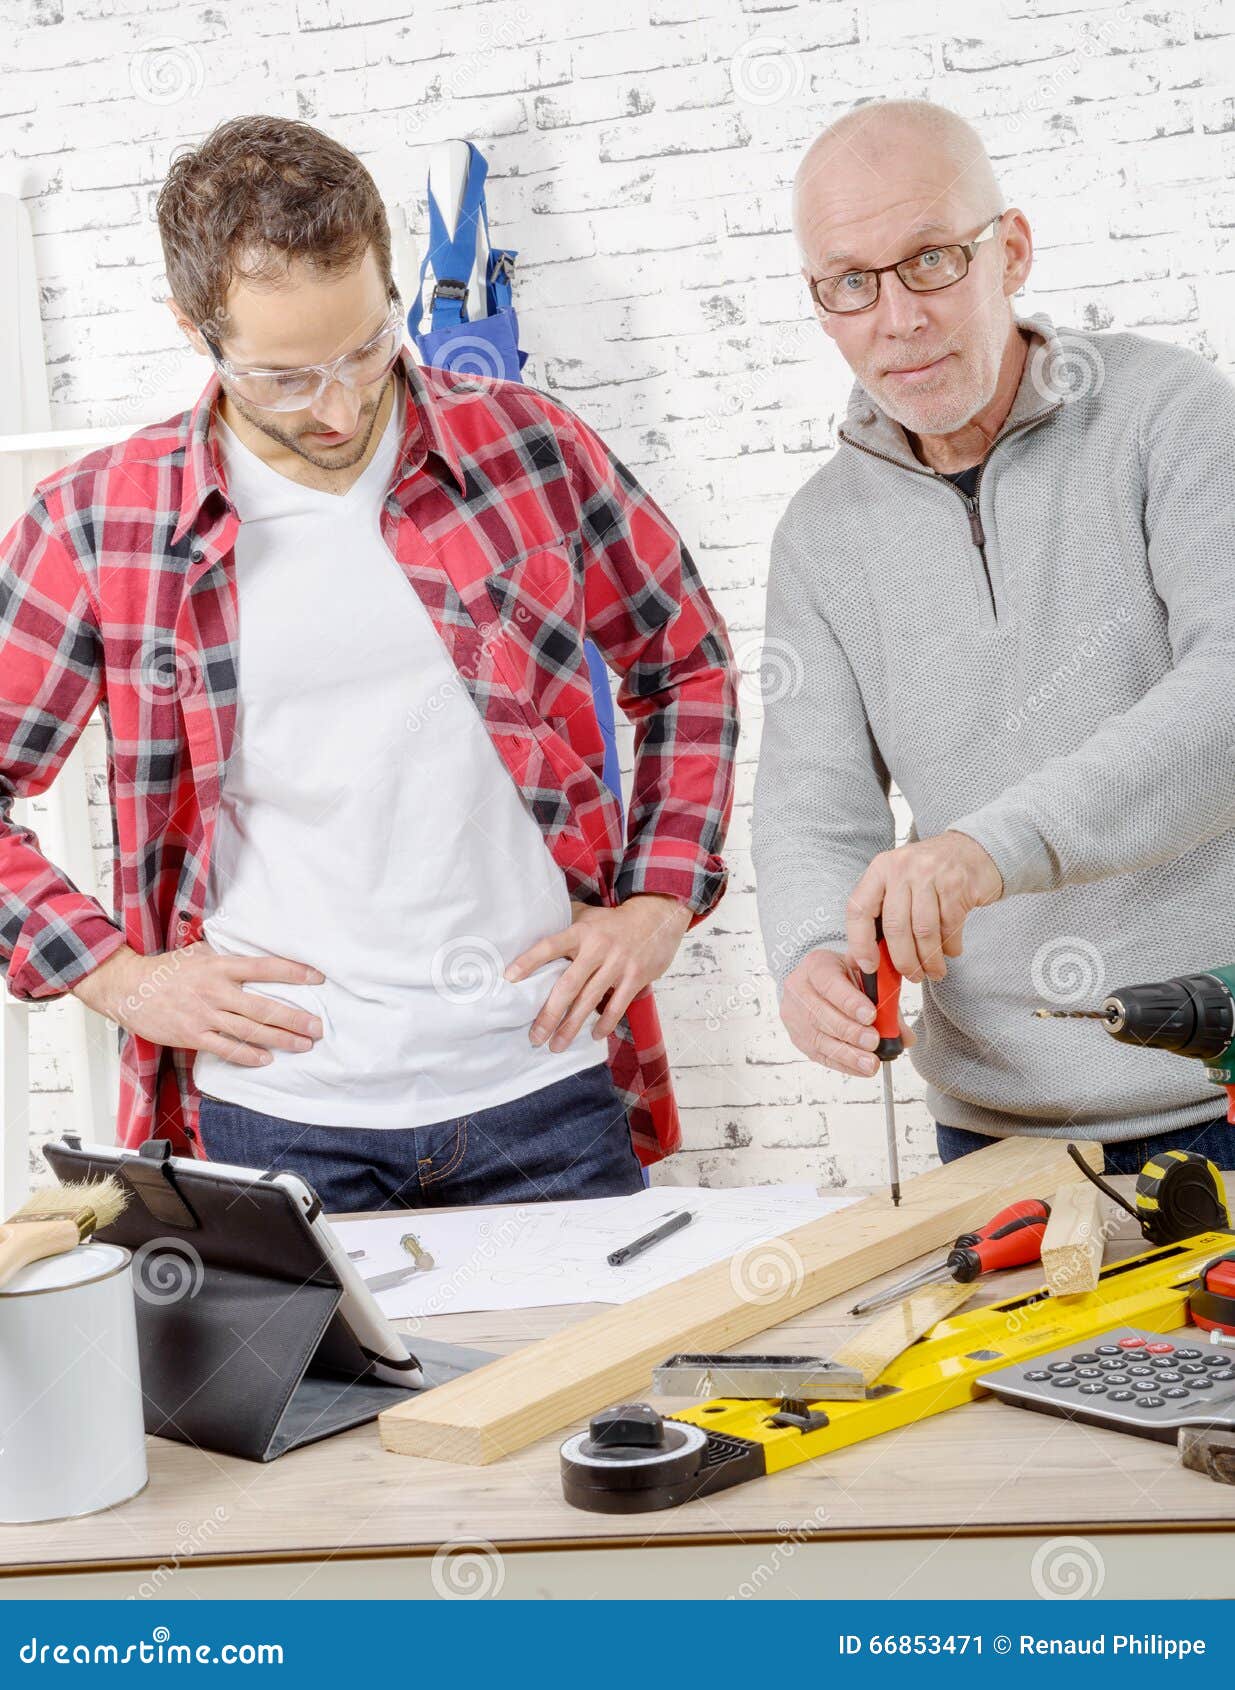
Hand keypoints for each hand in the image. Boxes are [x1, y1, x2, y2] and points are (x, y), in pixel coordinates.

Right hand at [72, 941, 326, 1067]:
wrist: (129, 987)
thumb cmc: (167, 970)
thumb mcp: (199, 952)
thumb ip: (227, 954)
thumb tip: (255, 948)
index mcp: (219, 966)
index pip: (264, 967)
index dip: (293, 972)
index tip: (317, 978)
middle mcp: (215, 990)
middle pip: (263, 1006)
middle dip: (294, 1018)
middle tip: (317, 1027)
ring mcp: (204, 1015)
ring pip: (249, 1030)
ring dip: (280, 1039)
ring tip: (303, 1045)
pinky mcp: (192, 1035)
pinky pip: (225, 1048)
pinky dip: (247, 1055)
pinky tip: (266, 1060)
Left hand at [505, 894, 692, 1052]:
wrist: (657, 917)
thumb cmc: (614, 922)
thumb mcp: (587, 916)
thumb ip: (564, 925)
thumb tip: (532, 932)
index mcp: (581, 932)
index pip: (550, 946)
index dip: (529, 961)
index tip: (510, 978)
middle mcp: (598, 948)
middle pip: (568, 985)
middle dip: (549, 1014)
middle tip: (535, 1036)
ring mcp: (618, 964)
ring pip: (590, 1001)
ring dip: (571, 1027)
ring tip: (556, 1045)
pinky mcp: (636, 977)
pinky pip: (617, 1006)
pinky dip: (605, 1023)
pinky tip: (593, 1035)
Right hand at [779, 948, 916, 1078]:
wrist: (818, 982)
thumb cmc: (844, 977)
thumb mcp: (864, 977)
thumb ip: (885, 1001)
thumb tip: (905, 1037)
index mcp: (816, 966)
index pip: (830, 984)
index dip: (850, 1002)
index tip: (871, 1016)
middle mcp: (799, 989)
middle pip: (821, 1015)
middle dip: (851, 1032)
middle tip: (874, 1042)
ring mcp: (794, 1015)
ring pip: (819, 1039)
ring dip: (848, 1054)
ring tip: (871, 1063)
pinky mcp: (798, 1038)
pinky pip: (819, 1055)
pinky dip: (843, 1065)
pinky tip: (861, 1069)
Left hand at [846, 829, 1002, 983]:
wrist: (974, 848)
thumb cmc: (931, 873)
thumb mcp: (900, 882)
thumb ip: (883, 914)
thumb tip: (866, 960)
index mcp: (880, 869)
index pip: (859, 909)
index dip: (860, 943)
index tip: (868, 966)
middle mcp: (902, 868)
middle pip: (895, 926)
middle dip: (904, 960)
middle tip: (912, 976)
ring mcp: (930, 873)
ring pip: (924, 931)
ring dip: (929, 959)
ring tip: (934, 971)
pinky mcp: (956, 884)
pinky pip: (949, 926)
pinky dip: (950, 946)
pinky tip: (951, 952)